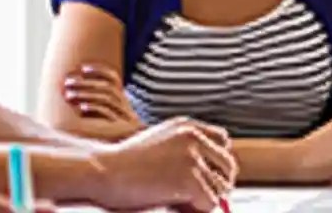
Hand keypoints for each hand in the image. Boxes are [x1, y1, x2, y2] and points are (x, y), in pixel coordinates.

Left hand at [63, 64, 140, 124]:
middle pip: (106, 86)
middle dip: (85, 83)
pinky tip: (81, 107)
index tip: (82, 68)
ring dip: (85, 94)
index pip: (113, 77)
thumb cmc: (104, 130)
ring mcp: (123, 114)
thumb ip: (90, 97)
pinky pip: (106, 112)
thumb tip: (72, 82)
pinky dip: (93, 107)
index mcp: (120, 97)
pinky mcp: (119, 125)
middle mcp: (124, 103)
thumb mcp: (96, 110)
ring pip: (106, 97)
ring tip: (68, 95)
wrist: (120, 151)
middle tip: (67, 82)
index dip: (99, 70)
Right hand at [90, 117, 236, 211]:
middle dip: (216, 184)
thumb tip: (216, 181)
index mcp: (186, 126)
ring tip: (178, 200)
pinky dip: (196, 209)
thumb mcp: (158, 145)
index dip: (216, 162)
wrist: (103, 171)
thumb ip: (184, 152)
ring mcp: (192, 156)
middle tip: (193, 196)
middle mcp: (193, 136)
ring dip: (204, 199)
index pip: (222, 141)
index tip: (204, 176)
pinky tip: (174, 204)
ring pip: (221, 187)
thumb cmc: (124, 164)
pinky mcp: (190, 178)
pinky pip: (210, 202)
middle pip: (228, 166)